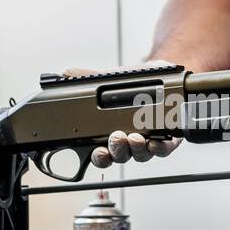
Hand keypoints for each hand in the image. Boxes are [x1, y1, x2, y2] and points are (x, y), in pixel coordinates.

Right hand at [62, 62, 182, 167]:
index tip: (97, 152)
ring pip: (139, 155)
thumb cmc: (130, 84)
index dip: (98, 157)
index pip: (98, 154)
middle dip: (116, 150)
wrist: (159, 76)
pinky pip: (162, 150)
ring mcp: (146, 143)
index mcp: (107, 135)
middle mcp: (126, 143)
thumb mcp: (105, 79)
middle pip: (118, 157)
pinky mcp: (166, 139)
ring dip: (136, 149)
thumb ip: (84, 78)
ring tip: (135, 138)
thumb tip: (64, 72)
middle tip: (117, 138)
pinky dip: (158, 148)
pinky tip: (155, 142)